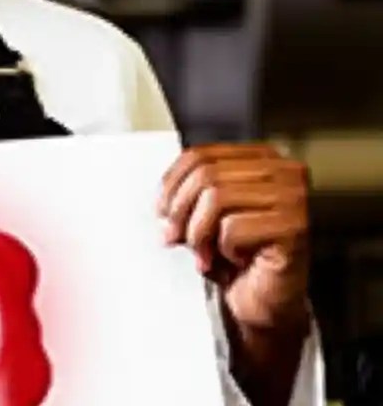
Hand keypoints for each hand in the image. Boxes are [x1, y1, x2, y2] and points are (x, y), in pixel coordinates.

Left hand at [159, 144, 310, 332]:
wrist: (268, 300)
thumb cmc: (239, 256)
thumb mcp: (206, 218)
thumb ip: (187, 198)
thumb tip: (163, 204)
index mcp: (261, 158)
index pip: (201, 155)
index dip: (171, 183)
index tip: (162, 211)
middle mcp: (283, 171)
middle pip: (205, 174)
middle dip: (180, 210)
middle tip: (174, 237)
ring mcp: (292, 198)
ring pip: (216, 197)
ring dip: (197, 233)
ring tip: (202, 254)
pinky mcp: (293, 228)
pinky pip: (233, 228)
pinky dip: (222, 249)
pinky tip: (236, 261)